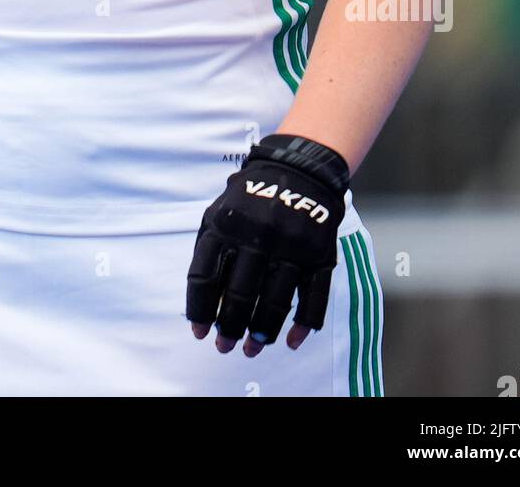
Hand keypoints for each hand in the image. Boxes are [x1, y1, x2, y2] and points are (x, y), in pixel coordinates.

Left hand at [185, 134, 348, 355]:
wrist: (300, 168)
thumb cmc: (250, 199)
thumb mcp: (220, 212)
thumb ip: (209, 252)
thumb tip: (201, 307)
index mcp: (226, 226)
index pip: (204, 277)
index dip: (199, 310)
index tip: (199, 333)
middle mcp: (258, 236)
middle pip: (239, 296)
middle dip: (229, 329)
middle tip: (225, 348)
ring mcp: (292, 246)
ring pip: (275, 302)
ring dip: (262, 334)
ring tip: (252, 349)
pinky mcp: (320, 254)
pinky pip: (314, 297)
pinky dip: (304, 324)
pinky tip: (293, 342)